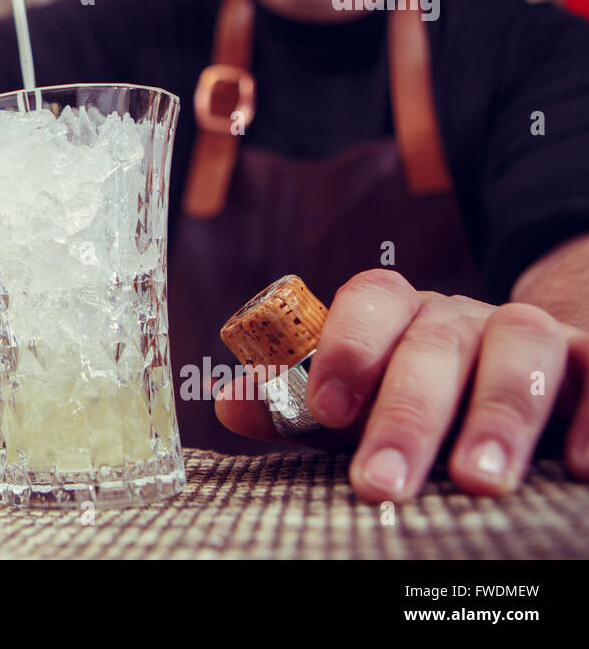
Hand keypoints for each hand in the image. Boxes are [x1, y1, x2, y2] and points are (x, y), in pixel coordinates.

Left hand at [214, 269, 588, 501]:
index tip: (325, 408)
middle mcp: (460, 314)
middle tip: (381, 483)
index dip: (346, 346)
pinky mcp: (587, 362)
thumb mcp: (349, 409)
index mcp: (396, 313)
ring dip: (498, 416)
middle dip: (407, 414)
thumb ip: (291, 408)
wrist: (513, 379)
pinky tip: (575, 468)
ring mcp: (528, 334)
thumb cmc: (409, 401)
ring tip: (477, 482)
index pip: (370, 300)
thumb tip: (230, 402)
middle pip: (434, 342)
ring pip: (520, 347)